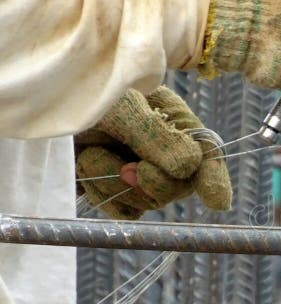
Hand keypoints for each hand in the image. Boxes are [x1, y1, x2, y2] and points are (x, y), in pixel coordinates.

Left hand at [75, 87, 231, 219]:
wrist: (40, 100)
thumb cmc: (84, 92)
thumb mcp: (122, 107)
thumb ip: (155, 135)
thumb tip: (190, 166)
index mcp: (174, 121)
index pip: (206, 153)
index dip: (214, 178)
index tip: (217, 202)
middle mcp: (163, 149)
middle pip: (178, 186)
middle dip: (153, 182)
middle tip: (127, 169)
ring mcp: (139, 170)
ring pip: (148, 201)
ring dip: (115, 184)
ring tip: (89, 154)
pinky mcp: (114, 189)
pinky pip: (123, 211)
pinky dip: (104, 196)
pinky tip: (85, 173)